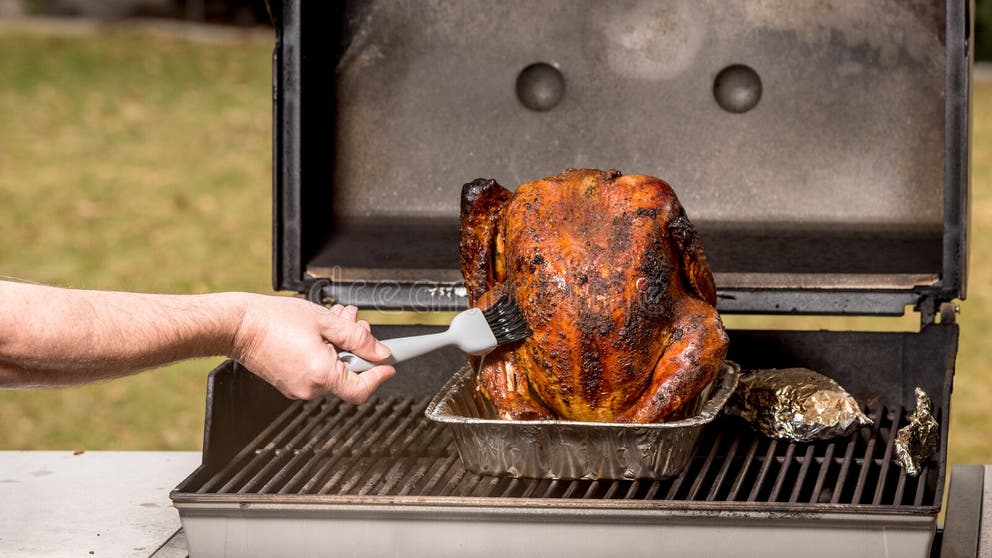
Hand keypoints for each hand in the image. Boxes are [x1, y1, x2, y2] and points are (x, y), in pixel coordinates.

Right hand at [230, 294, 394, 402]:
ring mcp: (297, 388)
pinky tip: (321, 331)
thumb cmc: (273, 320)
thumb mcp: (326, 321)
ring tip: (337, 320)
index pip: (362, 389)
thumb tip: (379, 351)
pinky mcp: (288, 383)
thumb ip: (358, 338)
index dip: (379, 376)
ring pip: (332, 370)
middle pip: (348, 375)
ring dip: (340, 346)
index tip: (389, 365)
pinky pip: (316, 371)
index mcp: (322, 375)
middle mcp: (310, 388)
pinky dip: (324, 352)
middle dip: (358, 348)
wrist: (237, 325)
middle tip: (359, 326)